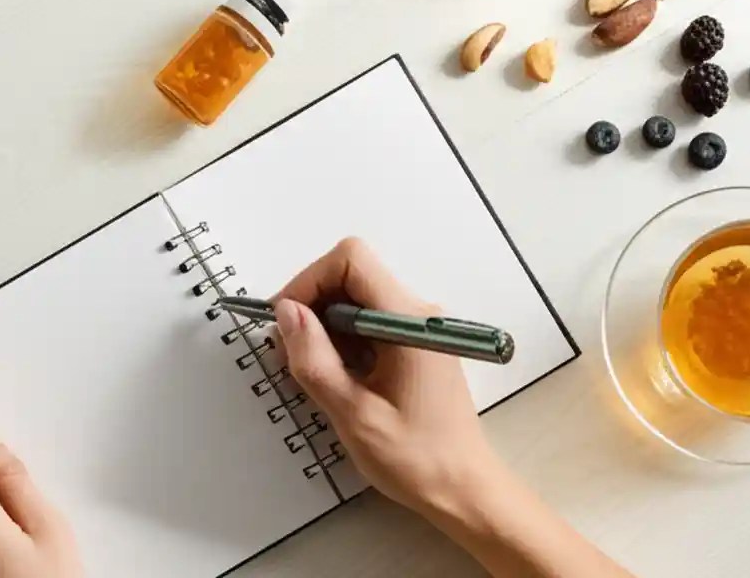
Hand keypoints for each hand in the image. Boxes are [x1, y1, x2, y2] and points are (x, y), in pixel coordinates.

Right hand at [274, 239, 631, 577]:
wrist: (463, 489)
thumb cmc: (415, 458)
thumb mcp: (353, 414)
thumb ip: (316, 360)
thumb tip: (286, 312)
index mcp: (407, 321)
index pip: (351, 260)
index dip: (310, 281)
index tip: (286, 322)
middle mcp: (416, 313)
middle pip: (351, 276)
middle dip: (312, 307)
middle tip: (292, 356)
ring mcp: (416, 328)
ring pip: (355, 300)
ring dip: (325, 329)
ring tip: (317, 377)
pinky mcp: (413, 345)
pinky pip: (367, 324)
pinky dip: (342, 343)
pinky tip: (338, 381)